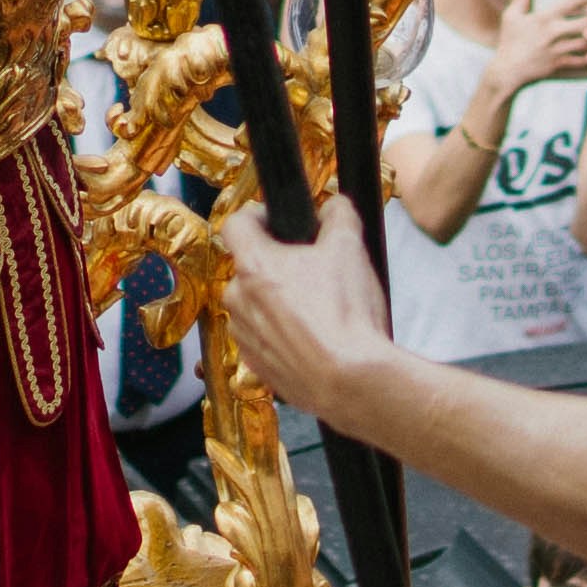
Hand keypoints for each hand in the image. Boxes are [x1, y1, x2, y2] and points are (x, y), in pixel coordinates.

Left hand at [216, 192, 393, 422]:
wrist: (351, 380)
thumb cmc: (345, 313)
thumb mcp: (350, 247)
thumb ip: (338, 215)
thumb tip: (334, 207)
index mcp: (254, 265)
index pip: (235, 224)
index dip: (257, 216)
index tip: (278, 221)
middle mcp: (239, 300)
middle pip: (249, 268)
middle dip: (277, 265)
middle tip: (312, 270)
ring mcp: (245, 337)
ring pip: (256, 306)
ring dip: (278, 302)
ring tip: (317, 309)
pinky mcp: (257, 366)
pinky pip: (264, 339)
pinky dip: (283, 335)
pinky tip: (314, 338)